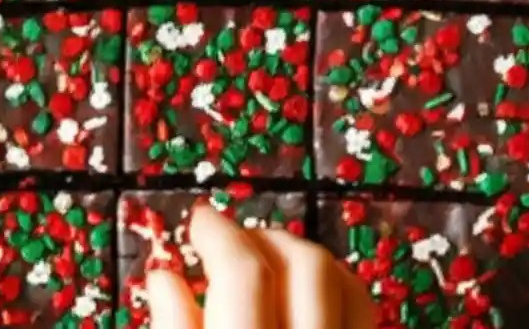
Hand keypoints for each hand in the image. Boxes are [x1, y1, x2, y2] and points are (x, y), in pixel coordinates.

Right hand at [146, 204, 375, 328]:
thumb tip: (165, 277)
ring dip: (306, 256)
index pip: (243, 273)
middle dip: (267, 238)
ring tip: (270, 258)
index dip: (218, 234)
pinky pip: (363, 310)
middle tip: (234, 238)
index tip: (201, 219)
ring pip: (346, 281)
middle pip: (305, 265)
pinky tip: (308, 291)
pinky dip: (337, 286)